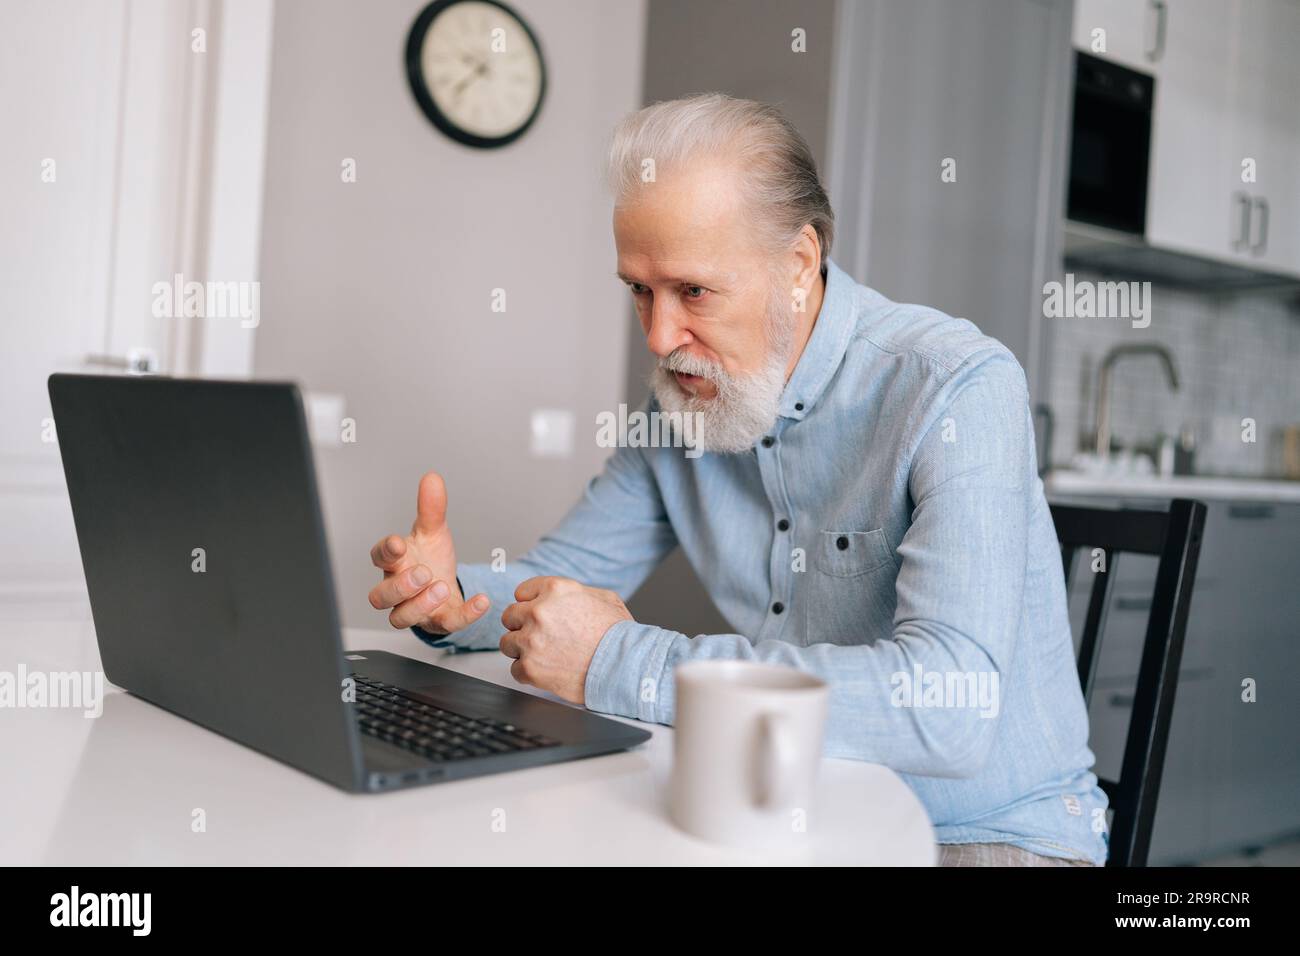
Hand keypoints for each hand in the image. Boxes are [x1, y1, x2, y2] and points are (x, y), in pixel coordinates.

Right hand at [368, 471, 489, 633]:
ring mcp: (414, 609)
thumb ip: (431, 509)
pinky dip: (465, 615)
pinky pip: (446, 625)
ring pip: (402, 617)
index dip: (385, 551)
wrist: (446, 585)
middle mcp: (397, 590)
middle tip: (423, 573)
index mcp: (394, 563)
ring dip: (421, 604)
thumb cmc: (429, 558)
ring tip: (442, 587)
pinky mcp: (437, 623)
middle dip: (401, 586)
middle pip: (381, 596)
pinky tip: (482, 601)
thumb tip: (432, 478)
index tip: (397, 543)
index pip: (379, 557)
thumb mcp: (433, 531)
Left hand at [498, 576, 632, 704]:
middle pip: (510, 616)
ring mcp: (531, 640)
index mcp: (555, 589)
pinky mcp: (529, 668)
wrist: (625, 667)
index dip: (532, 605)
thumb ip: (574, 592)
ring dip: (523, 650)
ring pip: (507, 643)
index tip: (540, 616)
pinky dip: (528, 672)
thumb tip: (560, 596)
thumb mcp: (603, 597)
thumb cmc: (619, 635)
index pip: (522, 592)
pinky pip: (514, 669)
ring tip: (547, 655)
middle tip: (543, 637)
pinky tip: (548, 670)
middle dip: (524, 626)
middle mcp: (538, 611)